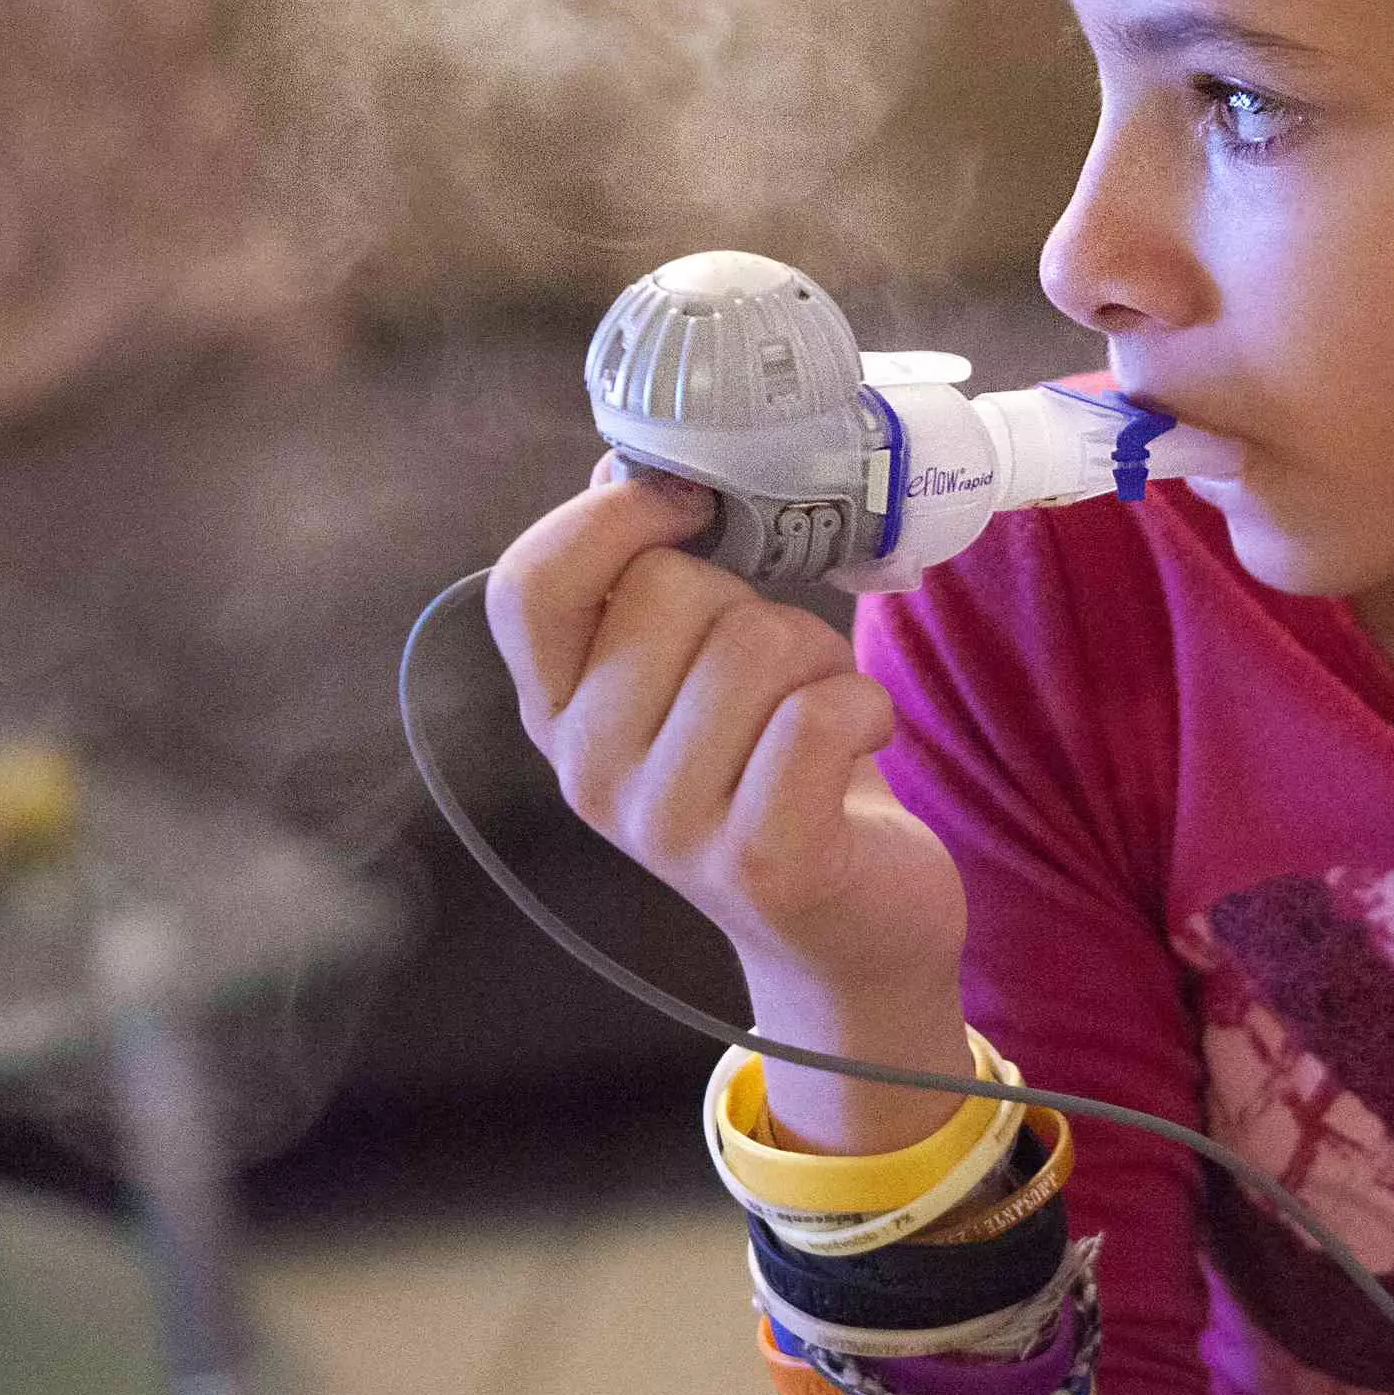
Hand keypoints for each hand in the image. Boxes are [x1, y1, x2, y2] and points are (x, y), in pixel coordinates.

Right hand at [486, 463, 968, 1031]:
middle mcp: (588, 771)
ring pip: (758, 642)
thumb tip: (624, 466)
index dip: (612, 518)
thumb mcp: (691, 674)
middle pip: (671, 590)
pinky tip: (864, 739)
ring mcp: (666, 824)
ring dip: (822, 658)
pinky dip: (864, 705)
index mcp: (558, 711)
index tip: (695, 506)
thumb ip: (648, 581)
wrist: (847, 927)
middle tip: (782, 669)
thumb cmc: (773, 771)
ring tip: (822, 715)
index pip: (529, 585)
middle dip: (756, 599)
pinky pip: (816, 714)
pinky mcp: (761, 860)